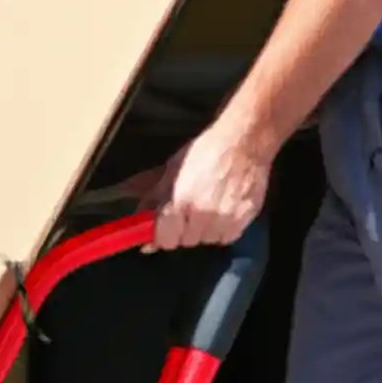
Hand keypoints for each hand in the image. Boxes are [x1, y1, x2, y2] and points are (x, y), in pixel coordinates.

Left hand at [143, 125, 271, 250]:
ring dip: (203, 230)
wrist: (243, 140)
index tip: (163, 228)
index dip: (162, 235)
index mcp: (180, 202)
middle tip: (188, 210)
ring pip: (207, 241)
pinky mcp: (245, 219)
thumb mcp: (172, 169)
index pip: (165, 240)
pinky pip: (227, 237)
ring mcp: (226, 219)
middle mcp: (203, 215)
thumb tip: (136, 214)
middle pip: (186, 242)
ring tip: (208, 206)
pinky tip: (223, 209)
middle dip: (182, 230)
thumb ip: (152, 197)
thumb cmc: (205, 151)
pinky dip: (223, 229)